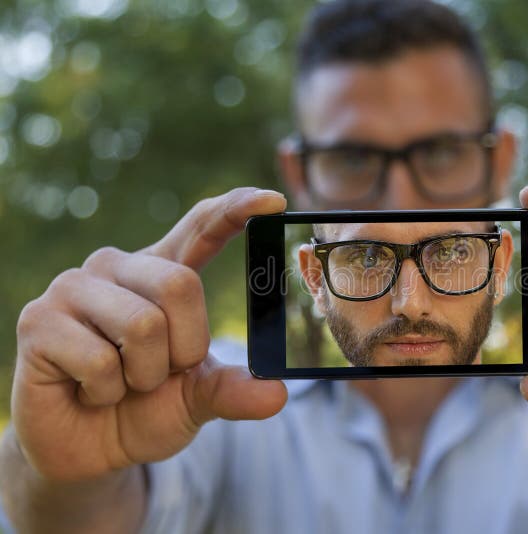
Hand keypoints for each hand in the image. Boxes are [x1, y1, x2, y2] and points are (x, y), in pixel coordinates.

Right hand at [12, 188, 287, 480]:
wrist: (89, 449)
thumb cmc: (146, 408)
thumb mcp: (199, 398)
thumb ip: (234, 389)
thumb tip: (277, 393)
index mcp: (163, 273)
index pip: (201, 228)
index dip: (236, 210)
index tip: (274, 201)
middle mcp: (118, 268)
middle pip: (180, 284)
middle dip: (185, 348)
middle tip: (160, 372)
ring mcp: (74, 288)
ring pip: (143, 325)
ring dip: (145, 375)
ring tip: (121, 382)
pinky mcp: (38, 319)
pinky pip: (100, 360)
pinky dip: (106, 392)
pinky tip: (89, 391)